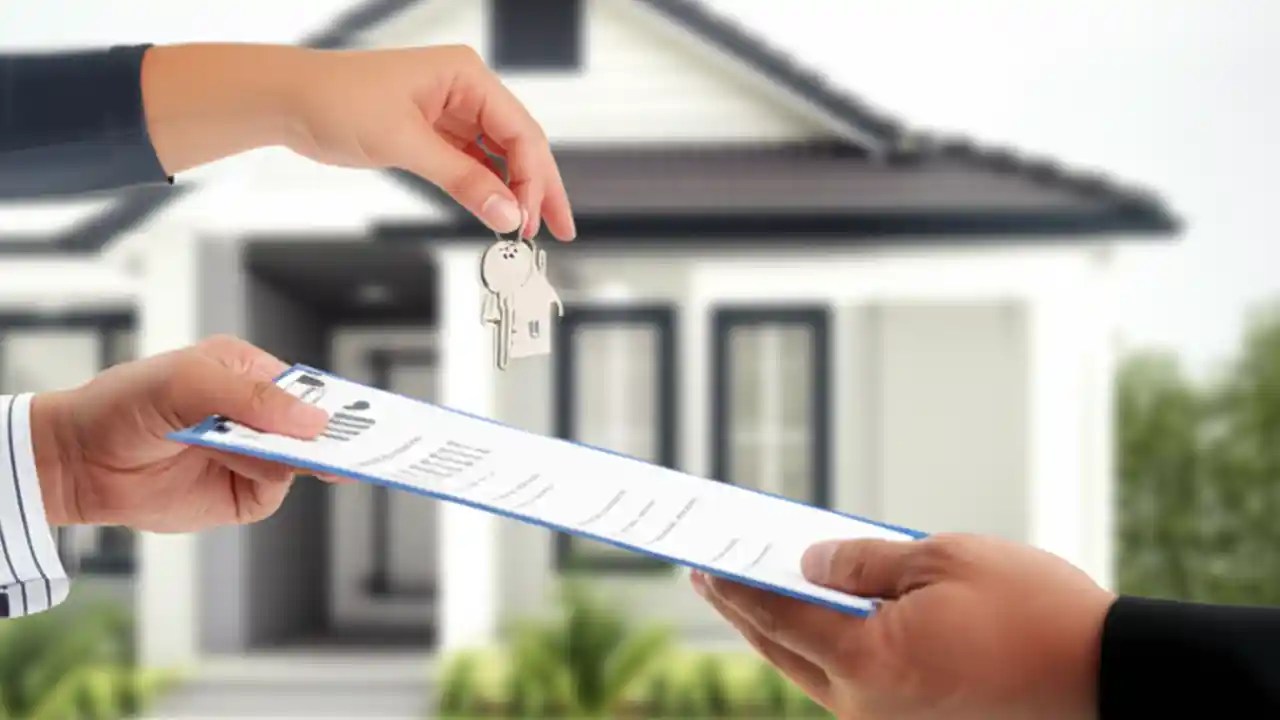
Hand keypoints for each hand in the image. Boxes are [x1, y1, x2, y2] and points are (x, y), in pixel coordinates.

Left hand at [30, 335, 344, 531]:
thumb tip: (313, 420)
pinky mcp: (240, 495)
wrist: (78, 464)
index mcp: (249, 375)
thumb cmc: (125, 405)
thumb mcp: (188, 383)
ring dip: (292, 459)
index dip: (339, 401)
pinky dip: (264, 484)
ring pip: (299, 462)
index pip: (308, 387)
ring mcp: (251, 456)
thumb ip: (253, 398)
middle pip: (314, 428)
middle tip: (361, 446)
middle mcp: (256, 417)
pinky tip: (233, 470)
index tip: (370, 414)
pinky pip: (273, 493)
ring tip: (288, 454)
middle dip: (335, 436)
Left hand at [141, 43, 573, 240]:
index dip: (534, 179)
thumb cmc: (336, 100)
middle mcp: (465, 89)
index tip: (534, 219)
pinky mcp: (433, 131)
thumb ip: (462, 179)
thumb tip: (506, 213)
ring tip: (527, 230)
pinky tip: (497, 212)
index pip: (520, 131)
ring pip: (499, 156)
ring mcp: (451, 110)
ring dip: (513, 192)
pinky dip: (486, 188)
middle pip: (520, 143)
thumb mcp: (405, 144)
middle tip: (557, 230)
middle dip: (539, 188)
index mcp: (465, 75)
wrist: (287, 100)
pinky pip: (473, 162)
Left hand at [692, 534, 1115, 719]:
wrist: (1111, 677)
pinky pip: (850, 683)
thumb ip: (863, 561)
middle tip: (707, 575)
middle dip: (742, 609)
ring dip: (779, 632)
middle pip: (783, 651)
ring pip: (812, 672)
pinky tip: (817, 619)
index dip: (733, 585)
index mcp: (868, 661)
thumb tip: (809, 562)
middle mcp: (867, 706)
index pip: (777, 616)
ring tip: (749, 593)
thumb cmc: (1034, 611)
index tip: (697, 561)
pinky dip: (824, 649)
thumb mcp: (943, 558)